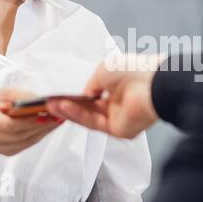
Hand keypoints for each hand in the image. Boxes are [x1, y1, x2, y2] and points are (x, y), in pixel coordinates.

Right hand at [0, 87, 64, 161]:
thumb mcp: (3, 94)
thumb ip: (20, 97)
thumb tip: (40, 102)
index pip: (10, 125)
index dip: (29, 122)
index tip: (46, 115)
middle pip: (20, 135)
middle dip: (41, 126)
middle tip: (59, 116)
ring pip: (26, 142)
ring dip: (44, 131)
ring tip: (58, 119)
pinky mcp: (8, 152)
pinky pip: (27, 145)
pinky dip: (40, 135)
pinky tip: (49, 126)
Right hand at [45, 55, 161, 138]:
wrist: (153, 83)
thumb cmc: (136, 70)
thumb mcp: (104, 71)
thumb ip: (91, 84)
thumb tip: (84, 94)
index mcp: (118, 89)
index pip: (92, 96)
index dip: (74, 96)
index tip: (58, 94)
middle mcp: (118, 105)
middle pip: (88, 109)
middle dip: (68, 105)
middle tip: (49, 101)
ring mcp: (119, 119)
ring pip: (88, 118)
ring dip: (69, 111)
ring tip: (51, 105)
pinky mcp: (119, 131)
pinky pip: (94, 123)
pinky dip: (78, 115)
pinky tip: (65, 107)